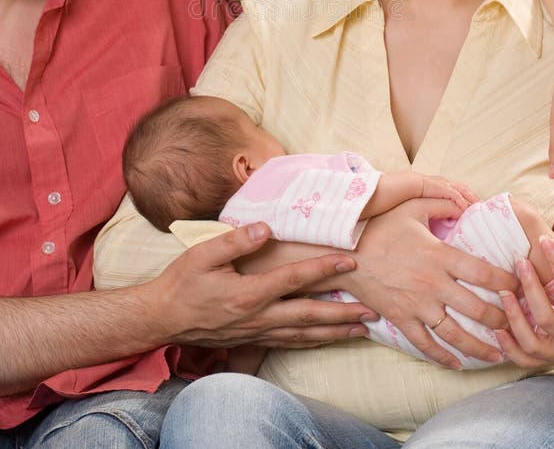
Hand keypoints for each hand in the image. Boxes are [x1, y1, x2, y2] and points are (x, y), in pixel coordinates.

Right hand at [149, 222, 374, 348]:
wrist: (161, 318)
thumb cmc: (182, 283)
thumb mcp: (203, 254)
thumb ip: (236, 240)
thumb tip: (266, 228)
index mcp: (247, 294)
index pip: (294, 280)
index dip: (323, 269)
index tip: (349, 261)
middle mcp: (257, 318)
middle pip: (309, 316)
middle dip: (343, 312)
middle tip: (373, 309)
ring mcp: (256, 333)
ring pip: (304, 336)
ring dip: (335, 332)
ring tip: (362, 328)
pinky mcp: (252, 341)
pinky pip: (290, 343)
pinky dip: (314, 342)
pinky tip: (328, 339)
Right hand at [343, 198, 517, 368]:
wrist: (344, 251)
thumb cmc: (379, 226)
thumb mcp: (410, 206)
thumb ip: (439, 202)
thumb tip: (465, 202)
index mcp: (439, 255)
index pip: (484, 274)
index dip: (509, 282)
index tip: (524, 287)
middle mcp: (433, 284)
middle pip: (478, 309)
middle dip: (504, 319)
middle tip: (519, 323)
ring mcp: (417, 305)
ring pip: (457, 334)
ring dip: (481, 347)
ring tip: (499, 354)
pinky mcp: (401, 318)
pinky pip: (426, 344)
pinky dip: (444, 357)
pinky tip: (458, 364)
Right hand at [419, 174, 478, 208]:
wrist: (407, 184)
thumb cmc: (413, 192)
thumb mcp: (427, 196)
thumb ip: (434, 202)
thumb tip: (436, 213)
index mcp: (443, 184)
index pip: (460, 189)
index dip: (469, 196)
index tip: (476, 205)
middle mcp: (447, 183)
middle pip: (465, 189)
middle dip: (474, 198)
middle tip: (484, 206)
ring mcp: (445, 184)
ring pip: (463, 192)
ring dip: (472, 200)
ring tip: (480, 208)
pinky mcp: (443, 188)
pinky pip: (456, 195)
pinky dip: (462, 202)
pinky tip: (466, 209)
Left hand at [496, 235, 553, 366]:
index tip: (544, 241)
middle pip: (546, 318)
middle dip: (530, 287)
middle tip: (519, 262)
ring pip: (532, 343)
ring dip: (514, 317)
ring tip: (503, 292)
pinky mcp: (551, 362)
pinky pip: (526, 361)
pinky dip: (509, 347)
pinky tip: (498, 329)